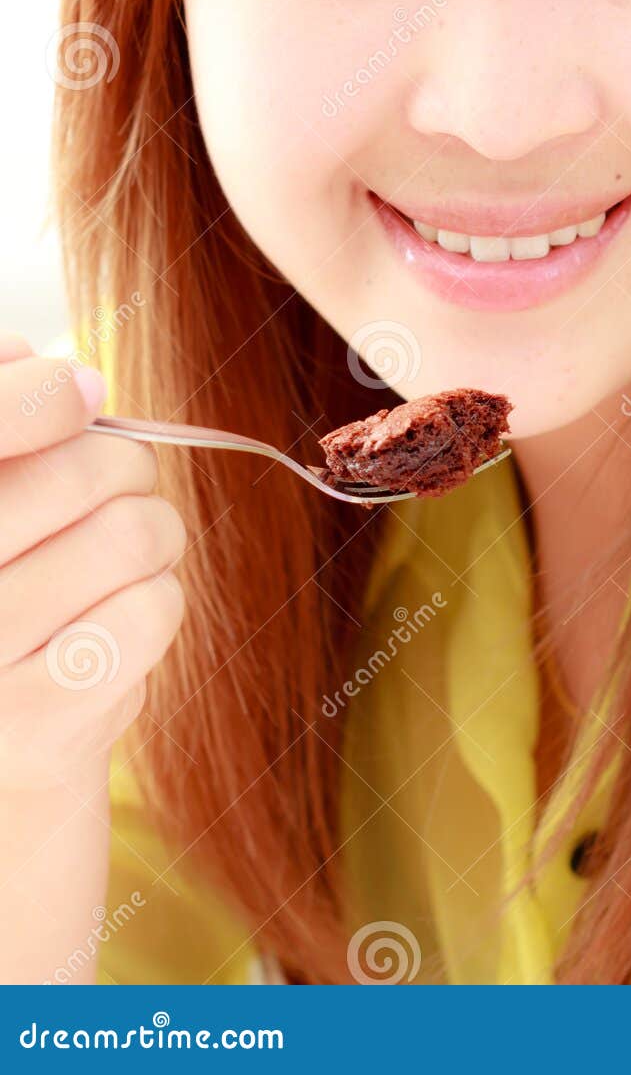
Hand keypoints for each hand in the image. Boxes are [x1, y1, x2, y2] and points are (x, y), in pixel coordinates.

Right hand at [0, 334, 185, 788]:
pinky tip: (120, 621)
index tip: (83, 394)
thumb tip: (26, 351)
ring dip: (154, 535)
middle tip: (122, 486)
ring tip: (128, 556)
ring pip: (135, 533)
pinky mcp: (35, 726)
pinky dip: (158, 601)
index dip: (45, 394)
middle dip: (127, 467)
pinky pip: (155, 608)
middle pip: (87, 469)